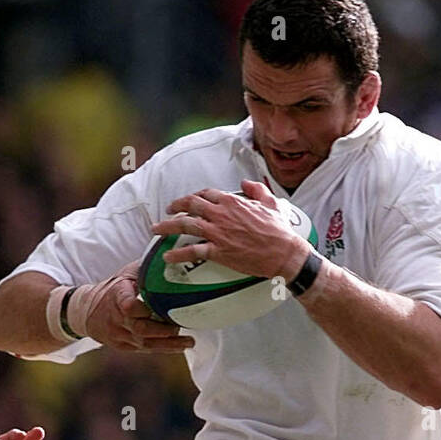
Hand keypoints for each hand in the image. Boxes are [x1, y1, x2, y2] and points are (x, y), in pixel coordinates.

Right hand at [81, 261, 194, 353]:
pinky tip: (179, 346)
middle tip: (180, 326)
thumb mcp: (125, 275)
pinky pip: (145, 350)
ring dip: (169, 343)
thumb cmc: (113, 289)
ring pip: (145, 343)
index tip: (160, 305)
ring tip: (189, 342)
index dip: (142, 308)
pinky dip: (163, 348)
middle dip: (163, 330)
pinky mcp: (123, 346)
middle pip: (141, 328)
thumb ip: (145, 271)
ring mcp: (119, 335)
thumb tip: (173, 260)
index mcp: (117, 297)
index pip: (128, 305)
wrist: (86, 311)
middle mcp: (117, 319)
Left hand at [153, 181, 308, 281]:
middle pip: (190, 205)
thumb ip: (256, 189)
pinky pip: (193, 251)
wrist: (284, 253)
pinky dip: (178, 254)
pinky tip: (168, 256)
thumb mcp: (270, 202)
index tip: (187, 201)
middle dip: (175, 207)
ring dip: (167, 227)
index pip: (205, 194)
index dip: (193, 197)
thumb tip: (246, 183)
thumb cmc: (279, 230)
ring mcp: (219, 233)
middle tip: (167, 212)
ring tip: (156, 230)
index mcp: (232, 201)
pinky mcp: (219, 252)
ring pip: (186, 225)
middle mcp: (221, 214)